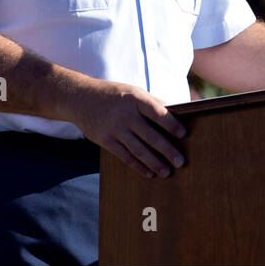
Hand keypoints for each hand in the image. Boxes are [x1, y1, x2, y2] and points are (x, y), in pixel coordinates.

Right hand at [69, 78, 185, 178]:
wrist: (81, 97)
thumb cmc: (114, 94)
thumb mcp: (133, 92)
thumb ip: (153, 103)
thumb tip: (176, 114)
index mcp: (135, 99)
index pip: (157, 112)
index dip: (171, 123)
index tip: (183, 134)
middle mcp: (125, 114)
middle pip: (150, 135)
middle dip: (167, 150)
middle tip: (180, 161)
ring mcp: (114, 129)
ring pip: (138, 149)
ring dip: (154, 162)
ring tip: (167, 172)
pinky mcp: (105, 140)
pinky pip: (125, 156)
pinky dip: (138, 166)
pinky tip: (149, 173)